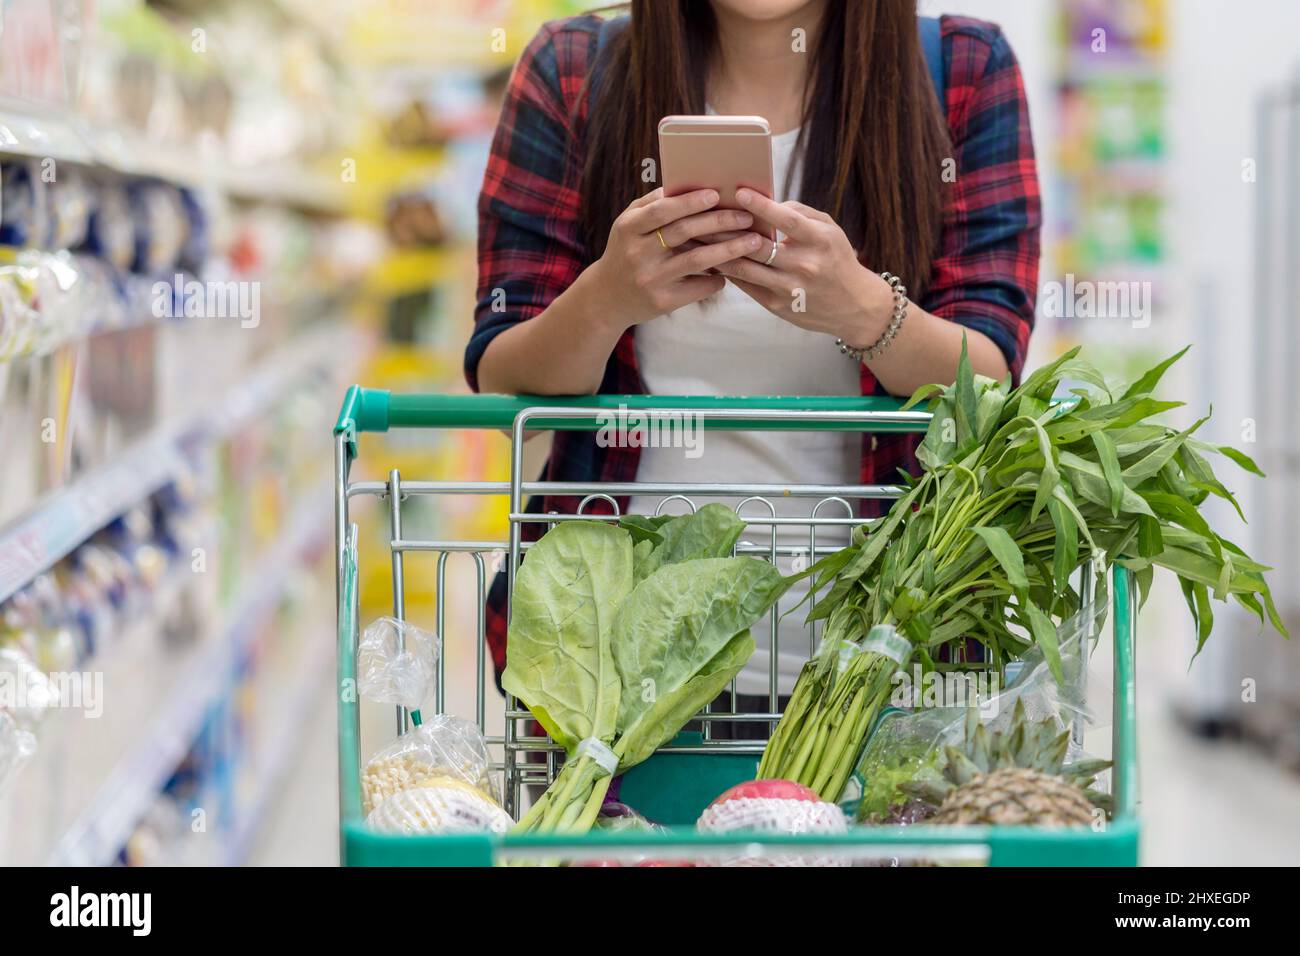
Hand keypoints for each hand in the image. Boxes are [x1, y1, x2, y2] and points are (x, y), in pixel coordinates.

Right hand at [588, 187, 764, 327]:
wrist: (607, 298)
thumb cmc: (625, 252)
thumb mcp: (628, 226)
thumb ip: (652, 204)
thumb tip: (685, 185)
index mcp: (628, 228)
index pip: (662, 210)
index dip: (690, 201)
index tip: (717, 194)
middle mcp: (637, 253)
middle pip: (684, 231)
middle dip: (720, 221)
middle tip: (747, 217)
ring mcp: (650, 279)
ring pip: (697, 260)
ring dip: (730, 249)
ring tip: (754, 242)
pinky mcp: (662, 302)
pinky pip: (698, 287)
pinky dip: (718, 278)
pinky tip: (731, 271)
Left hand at [713, 189, 895, 346]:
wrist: (854, 305)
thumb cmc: (837, 259)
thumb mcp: (830, 229)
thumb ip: (799, 213)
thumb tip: (764, 204)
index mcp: (819, 241)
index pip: (787, 220)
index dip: (761, 206)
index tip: (739, 192)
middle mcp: (803, 265)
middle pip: (757, 246)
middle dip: (727, 230)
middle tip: (703, 215)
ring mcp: (789, 289)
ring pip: (744, 269)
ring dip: (718, 253)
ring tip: (697, 238)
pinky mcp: (777, 305)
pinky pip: (745, 285)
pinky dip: (726, 271)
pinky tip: (710, 259)